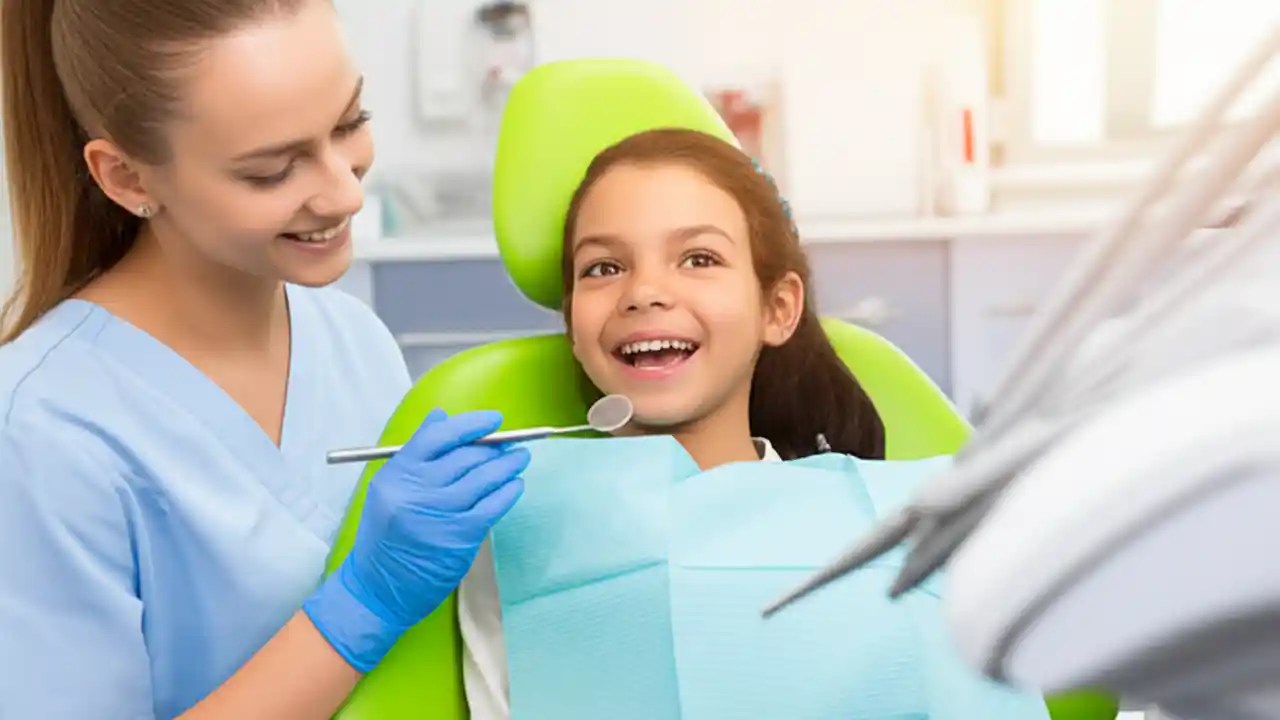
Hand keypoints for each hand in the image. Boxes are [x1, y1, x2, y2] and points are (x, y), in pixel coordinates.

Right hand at [303, 409, 529, 670]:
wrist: (377, 590)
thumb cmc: (385, 537)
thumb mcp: (389, 490)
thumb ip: (415, 453)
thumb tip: (442, 416)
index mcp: (396, 474)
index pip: (437, 436)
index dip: (470, 424)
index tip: (493, 420)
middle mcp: (416, 491)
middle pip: (465, 456)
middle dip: (494, 447)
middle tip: (510, 444)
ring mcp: (439, 513)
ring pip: (483, 478)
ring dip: (507, 465)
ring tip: (519, 458)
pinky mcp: (459, 537)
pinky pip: (492, 506)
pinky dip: (508, 492)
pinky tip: (515, 485)